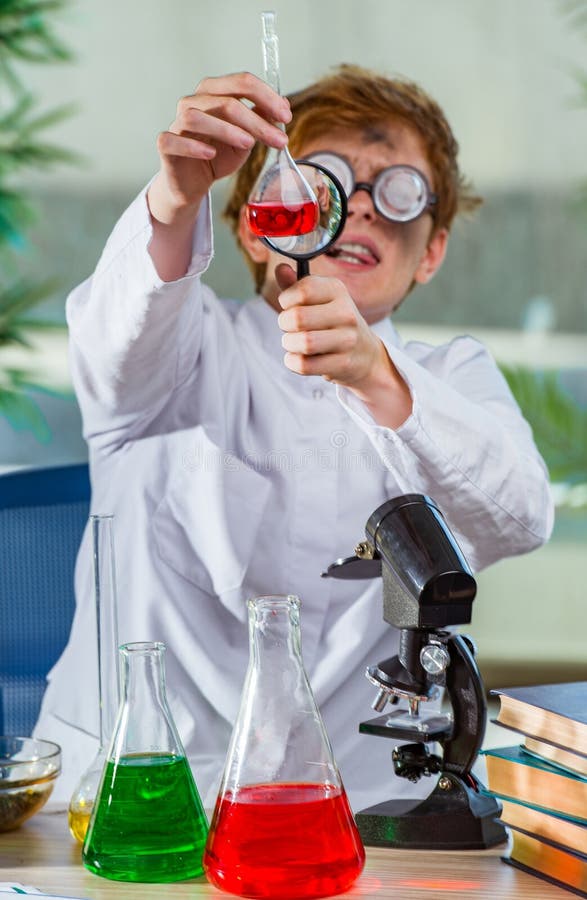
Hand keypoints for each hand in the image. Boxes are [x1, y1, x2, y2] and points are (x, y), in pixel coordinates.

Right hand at [149, 72, 290, 224]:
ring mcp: (177, 122)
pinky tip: (210, 154)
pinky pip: (173, 140)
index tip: (286, 116)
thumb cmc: (218, 155)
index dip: (266, 96)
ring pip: (197, 117)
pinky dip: (193, 147)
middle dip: (255, 120)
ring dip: (226, 130)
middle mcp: (193, 102)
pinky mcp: (166, 145)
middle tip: (278, 139)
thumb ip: (261, 120)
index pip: (241, 82)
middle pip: (224, 101)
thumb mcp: (246, 138)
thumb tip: (283, 104)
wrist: (194, 182)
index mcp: (214, 93)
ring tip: (248, 145)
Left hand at [275, 264, 412, 427]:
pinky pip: (304, 365)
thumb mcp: (319, 298)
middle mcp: (346, 313)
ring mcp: (347, 340)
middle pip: (297, 318)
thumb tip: (281, 268)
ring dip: (289, 343)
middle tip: (290, 327)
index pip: (302, 290)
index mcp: (337, 290)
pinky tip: (297, 357)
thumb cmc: (333, 322)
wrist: (365, 354)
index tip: (290, 305)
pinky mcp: (342, 363)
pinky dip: (293, 362)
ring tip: (294, 342)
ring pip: (302, 342)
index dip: (286, 299)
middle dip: (284, 324)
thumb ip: (296, 285)